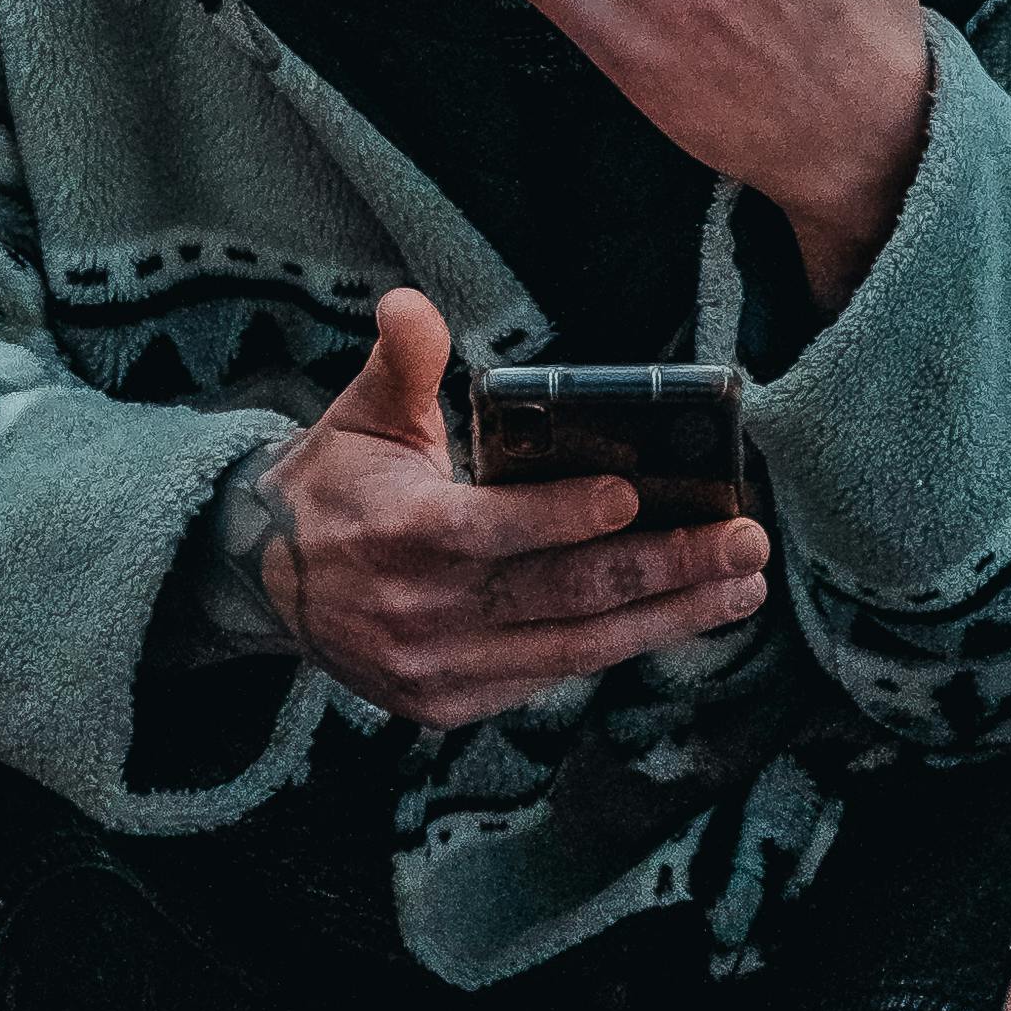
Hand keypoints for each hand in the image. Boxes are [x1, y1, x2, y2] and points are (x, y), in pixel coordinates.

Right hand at [230, 286, 770, 724]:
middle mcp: (422, 613)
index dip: (566, 517)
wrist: (266, 579)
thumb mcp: (360, 414)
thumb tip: (414, 307)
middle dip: (665, 568)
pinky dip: (616, 648)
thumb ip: (401, 362)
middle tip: (744, 543)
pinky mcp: (447, 703)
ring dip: (667, 618)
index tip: (637, 496)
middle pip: (561, 594)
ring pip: (572, 648)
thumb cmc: (337, 482)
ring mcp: (437, 668)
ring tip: (740, 588)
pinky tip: (678, 618)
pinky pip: (548, 676)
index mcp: (401, 534)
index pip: (495, 530)